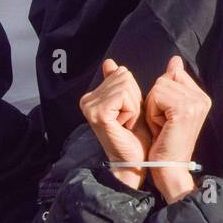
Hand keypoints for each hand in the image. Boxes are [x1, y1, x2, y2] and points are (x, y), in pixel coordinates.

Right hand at [80, 59, 151, 189]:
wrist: (135, 160)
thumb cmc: (135, 134)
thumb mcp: (130, 102)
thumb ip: (119, 82)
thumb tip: (109, 62)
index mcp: (92, 96)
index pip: (121, 73)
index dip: (133, 93)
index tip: (128, 113)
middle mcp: (86, 100)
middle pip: (123, 77)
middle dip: (134, 98)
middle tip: (129, 119)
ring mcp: (90, 107)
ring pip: (125, 86)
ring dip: (134, 106)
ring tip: (127, 123)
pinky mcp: (98, 113)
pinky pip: (123, 96)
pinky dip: (132, 110)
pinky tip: (125, 124)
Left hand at [146, 55, 211, 202]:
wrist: (168, 166)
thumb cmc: (164, 139)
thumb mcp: (167, 106)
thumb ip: (172, 82)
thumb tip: (175, 60)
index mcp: (201, 96)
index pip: (173, 74)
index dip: (161, 93)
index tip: (167, 116)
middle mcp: (202, 98)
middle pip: (165, 78)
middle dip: (156, 100)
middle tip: (164, 123)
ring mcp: (195, 103)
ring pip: (159, 87)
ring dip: (153, 107)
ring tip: (162, 125)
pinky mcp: (184, 110)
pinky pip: (157, 96)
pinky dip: (152, 112)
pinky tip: (161, 127)